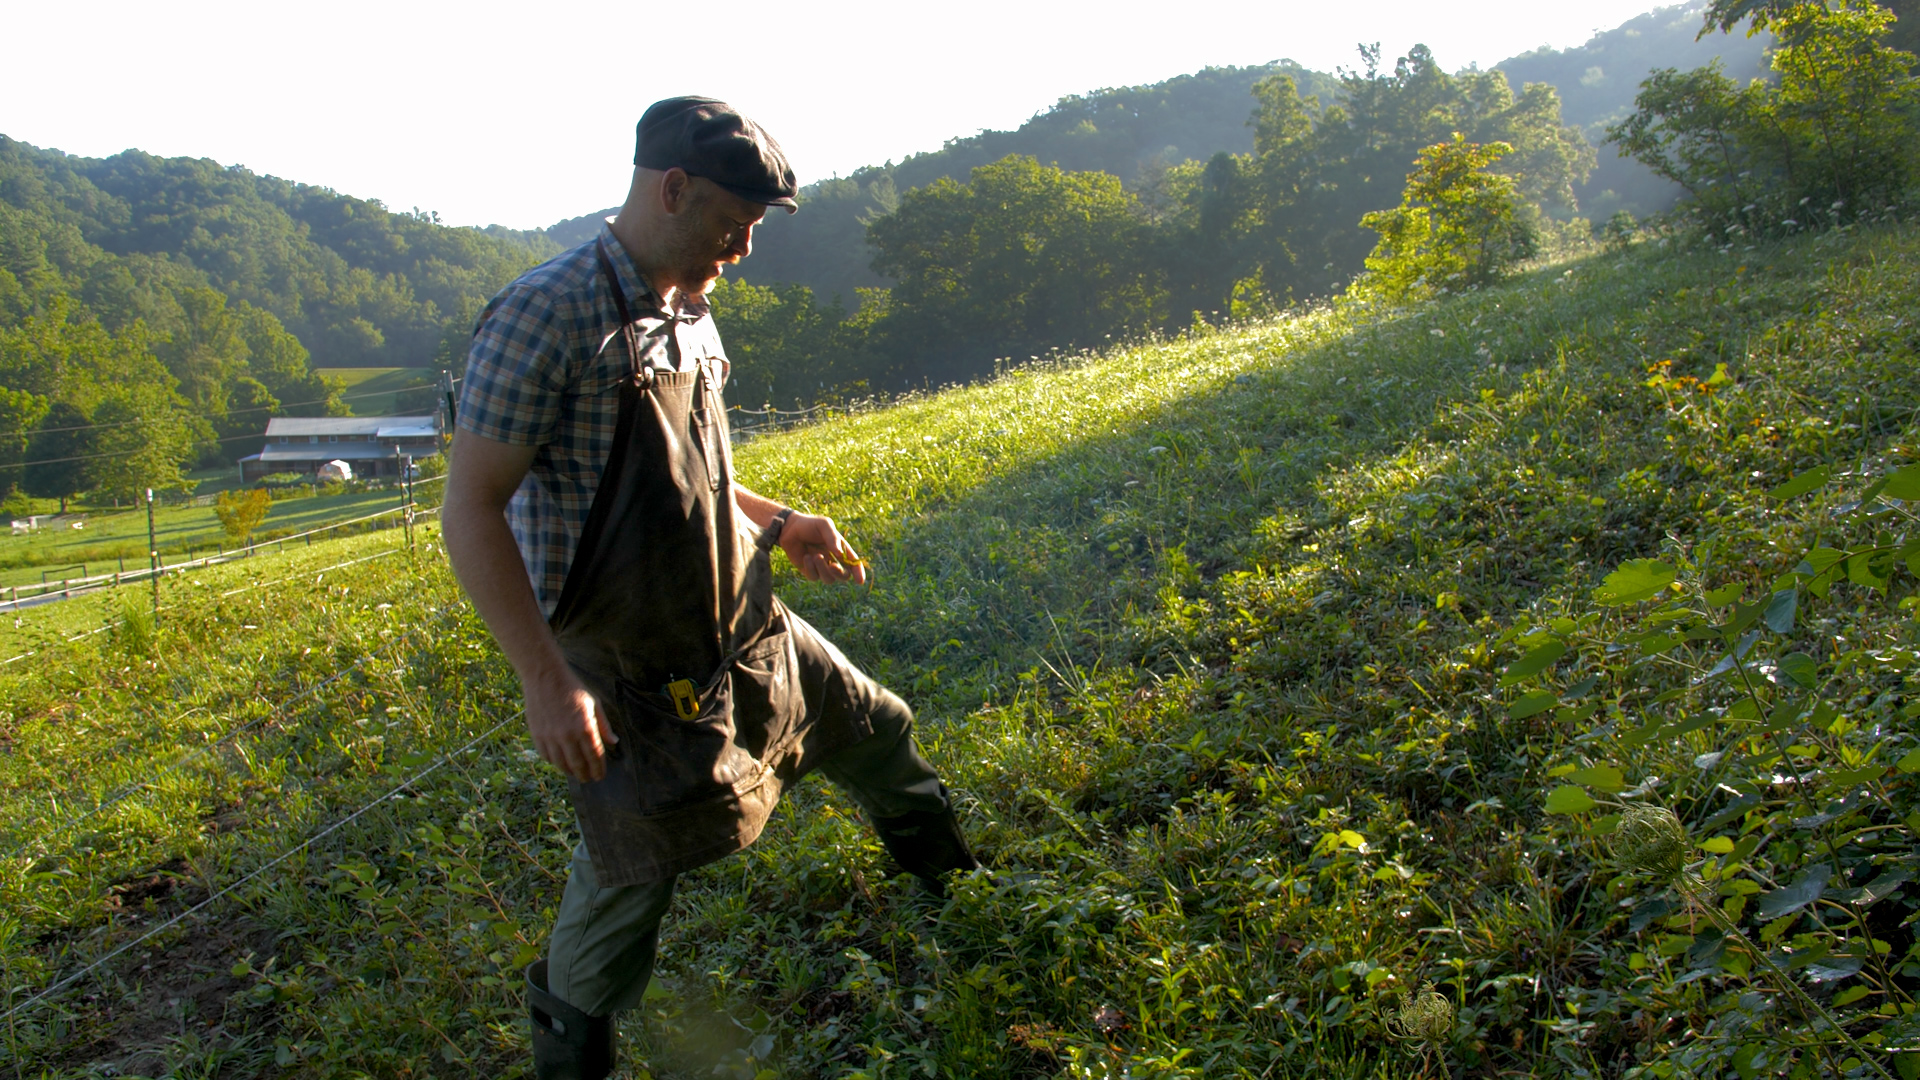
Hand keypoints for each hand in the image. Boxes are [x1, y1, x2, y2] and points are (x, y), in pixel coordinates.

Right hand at [523, 666, 618, 782]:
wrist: (545, 677)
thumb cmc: (573, 689)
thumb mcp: (594, 704)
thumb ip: (603, 725)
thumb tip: (614, 742)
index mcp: (585, 727)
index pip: (595, 756)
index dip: (598, 769)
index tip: (600, 776)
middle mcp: (568, 735)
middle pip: (578, 765)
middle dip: (585, 775)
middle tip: (588, 779)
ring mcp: (551, 737)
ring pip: (561, 764)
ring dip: (570, 772)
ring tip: (576, 774)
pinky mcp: (538, 735)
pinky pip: (547, 756)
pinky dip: (555, 763)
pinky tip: (560, 763)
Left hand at [779, 512, 869, 585]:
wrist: (789, 529)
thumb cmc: (809, 525)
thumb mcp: (824, 525)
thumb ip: (833, 538)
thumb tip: (840, 554)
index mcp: (842, 549)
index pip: (854, 564)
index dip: (858, 573)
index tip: (859, 581)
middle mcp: (834, 560)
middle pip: (844, 576)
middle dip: (839, 573)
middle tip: (832, 565)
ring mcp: (822, 567)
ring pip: (829, 579)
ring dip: (823, 569)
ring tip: (815, 555)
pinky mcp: (810, 571)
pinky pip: (814, 577)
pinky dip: (811, 568)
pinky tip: (806, 557)